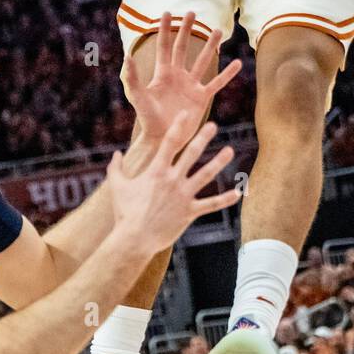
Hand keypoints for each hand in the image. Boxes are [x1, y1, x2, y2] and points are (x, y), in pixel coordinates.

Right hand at [105, 113, 239, 250]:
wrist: (134, 239)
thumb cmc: (124, 212)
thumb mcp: (117, 187)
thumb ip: (116, 168)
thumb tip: (116, 154)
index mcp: (156, 171)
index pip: (169, 143)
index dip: (177, 126)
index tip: (185, 114)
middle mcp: (172, 179)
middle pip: (191, 154)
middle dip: (203, 138)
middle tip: (213, 125)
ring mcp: (183, 195)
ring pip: (206, 175)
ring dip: (219, 162)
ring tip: (230, 150)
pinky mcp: (190, 212)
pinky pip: (211, 204)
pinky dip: (225, 199)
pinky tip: (238, 192)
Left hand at [122, 11, 240, 144]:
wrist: (162, 139)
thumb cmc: (147, 119)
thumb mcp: (138, 97)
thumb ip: (132, 78)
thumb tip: (127, 56)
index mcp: (162, 73)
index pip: (164, 46)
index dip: (165, 29)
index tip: (168, 12)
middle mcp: (178, 76)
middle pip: (183, 48)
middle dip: (187, 30)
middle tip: (192, 12)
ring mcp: (191, 86)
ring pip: (203, 61)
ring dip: (211, 46)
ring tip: (219, 31)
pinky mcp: (202, 98)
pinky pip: (217, 83)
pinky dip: (227, 74)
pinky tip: (238, 63)